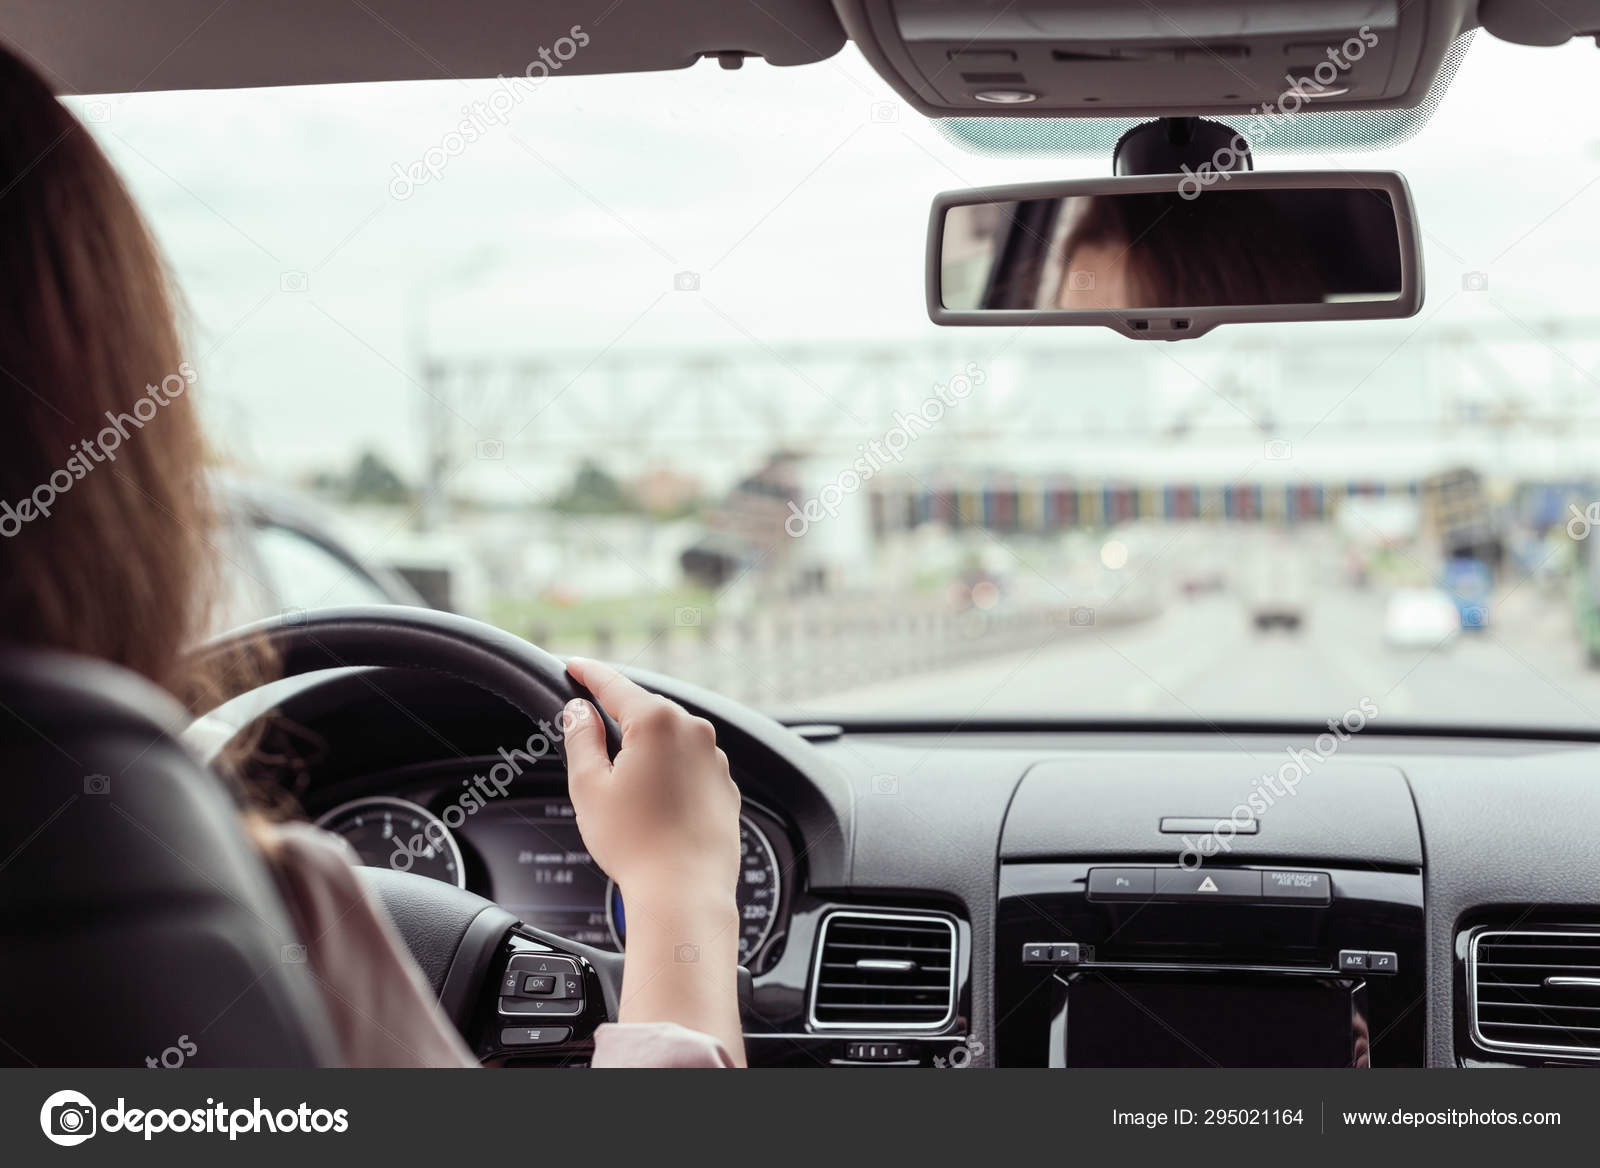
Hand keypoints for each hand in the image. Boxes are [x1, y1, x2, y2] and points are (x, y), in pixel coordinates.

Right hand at [561, 657, 740, 912]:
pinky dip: (669, 772)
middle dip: (619, 719)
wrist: (684, 891)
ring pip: (670, 739)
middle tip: (589, 734)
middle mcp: (694, 731)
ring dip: (646, 749)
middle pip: (646, 712)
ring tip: (622, 788)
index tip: (575, 666)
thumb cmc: (636, 844)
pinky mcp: (725, 785)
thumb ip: (581, 739)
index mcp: (657, 722)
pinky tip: (653, 803)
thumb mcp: (589, 786)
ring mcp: (714, 759)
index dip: (590, 674)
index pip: (615, 685)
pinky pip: (690, 765)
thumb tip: (579, 712)